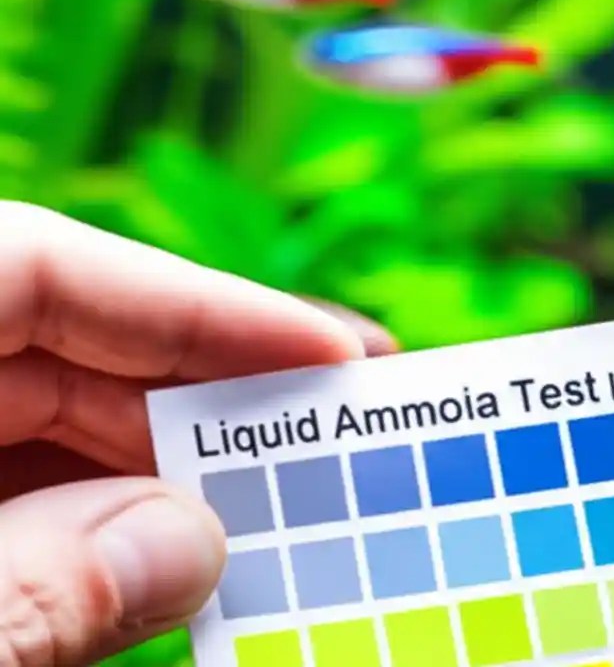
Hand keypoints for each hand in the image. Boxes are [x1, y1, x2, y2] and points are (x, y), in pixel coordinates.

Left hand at [0, 202, 396, 663]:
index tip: (338, 355)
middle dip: (196, 404)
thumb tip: (185, 549)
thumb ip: (26, 592)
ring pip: (32, 436)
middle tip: (332, 444)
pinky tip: (170, 559)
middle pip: (52, 352)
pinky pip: (6, 508)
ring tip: (271, 514)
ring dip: (153, 480)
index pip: (30, 262)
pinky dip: (84, 534)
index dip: (196, 302)